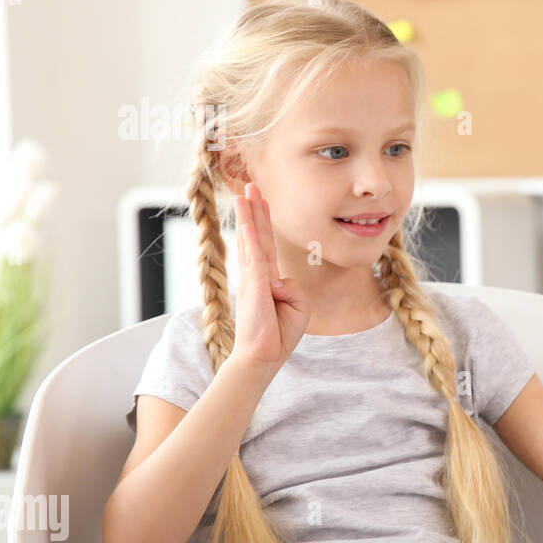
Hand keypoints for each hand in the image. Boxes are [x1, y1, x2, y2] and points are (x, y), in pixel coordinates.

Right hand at [231, 182, 309, 372]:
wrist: (264, 356)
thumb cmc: (279, 334)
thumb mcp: (297, 307)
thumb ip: (292, 288)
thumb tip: (281, 280)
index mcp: (268, 279)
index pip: (266, 244)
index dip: (264, 222)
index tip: (261, 200)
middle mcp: (257, 275)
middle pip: (257, 236)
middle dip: (254, 210)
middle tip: (249, 186)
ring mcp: (254, 279)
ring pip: (252, 241)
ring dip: (249, 216)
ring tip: (245, 194)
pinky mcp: (256, 287)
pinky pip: (254, 258)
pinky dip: (250, 239)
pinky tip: (247, 223)